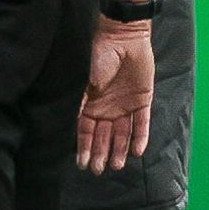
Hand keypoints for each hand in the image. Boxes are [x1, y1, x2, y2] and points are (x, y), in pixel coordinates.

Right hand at [78, 16, 154, 174]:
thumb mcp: (83, 85)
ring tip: (117, 166)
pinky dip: (141, 137)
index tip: (82, 165)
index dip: (84, 149)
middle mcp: (106, 110)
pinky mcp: (142, 101)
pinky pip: (142, 122)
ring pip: (122, 133)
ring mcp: (124, 106)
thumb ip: (78, 106)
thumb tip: (67, 130)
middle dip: (100, 154)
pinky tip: (138, 152)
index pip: (85, 133)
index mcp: (89, 107)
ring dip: (120, 150)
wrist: (122, 39)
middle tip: (99, 170)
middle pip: (103, 137)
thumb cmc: (97, 59)